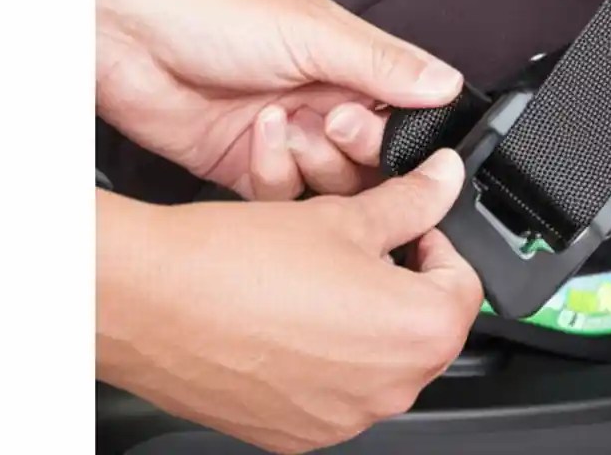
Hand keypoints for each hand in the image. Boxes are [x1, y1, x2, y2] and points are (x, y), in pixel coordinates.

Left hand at [95, 0, 462, 198]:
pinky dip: (276, 176)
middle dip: (354, 149)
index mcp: (346, 61)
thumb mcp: (309, 31)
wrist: (119, 34)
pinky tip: (257, 138)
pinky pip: (284, 197)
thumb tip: (447, 81)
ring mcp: (285, 136)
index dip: (398, 132)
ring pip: (331, 184)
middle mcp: (320, 100)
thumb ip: (382, 63)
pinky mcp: (247, 167)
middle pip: (372, 159)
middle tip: (331, 123)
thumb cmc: (206, 8)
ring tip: (284, 124)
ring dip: (312, 161)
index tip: (383, 128)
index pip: (402, 112)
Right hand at [97, 150, 482, 453]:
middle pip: (428, 328)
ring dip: (368, 323)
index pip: (466, 285)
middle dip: (406, 284)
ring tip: (321, 282)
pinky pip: (338, 392)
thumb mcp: (342, 215)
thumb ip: (410, 202)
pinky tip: (291, 320)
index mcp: (419, 331)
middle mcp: (390, 388)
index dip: (441, 246)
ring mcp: (344, 418)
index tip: (414, 229)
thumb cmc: (234, 262)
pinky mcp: (298, 434)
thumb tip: (443, 181)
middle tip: (367, 250)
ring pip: (382, 362)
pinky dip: (329, 359)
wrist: (144, 300)